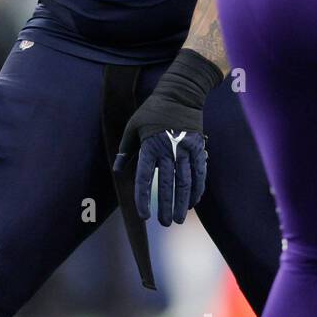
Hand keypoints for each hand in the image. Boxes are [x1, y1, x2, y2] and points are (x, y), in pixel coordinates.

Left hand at [113, 49, 222, 226]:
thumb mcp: (132, 126)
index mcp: (149, 146)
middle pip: (167, 185)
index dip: (143, 199)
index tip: (144, 216)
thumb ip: (125, 150)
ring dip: (182, 202)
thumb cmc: (152, 110)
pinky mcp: (198, 148)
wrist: (181, 93)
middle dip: (165, 206)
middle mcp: (167, 150)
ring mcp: (185, 149)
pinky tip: (193, 202)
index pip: (144, 178)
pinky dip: (197, 189)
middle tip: (164, 223)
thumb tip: (116, 170)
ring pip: (185, 182)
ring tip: (178, 219)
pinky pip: (199, 173)